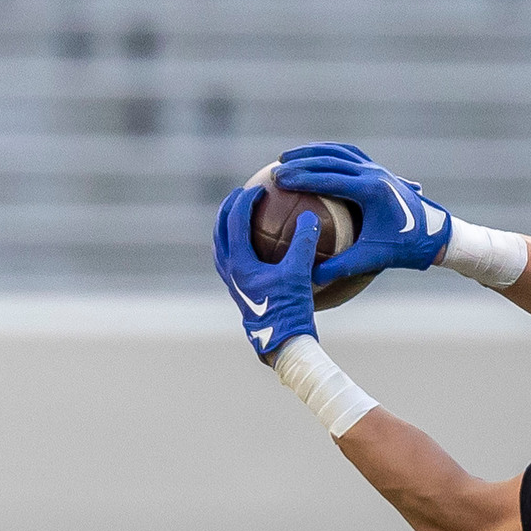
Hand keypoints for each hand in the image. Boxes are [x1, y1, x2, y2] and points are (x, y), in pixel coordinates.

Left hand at [213, 184, 319, 358]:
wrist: (280, 342)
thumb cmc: (290, 309)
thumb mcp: (300, 273)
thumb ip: (304, 242)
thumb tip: (310, 216)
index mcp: (238, 263)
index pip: (235, 221)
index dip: (245, 200)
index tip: (259, 187)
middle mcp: (228, 270)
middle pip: (220, 229)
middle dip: (229, 207)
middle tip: (242, 192)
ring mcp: (230, 280)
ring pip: (221, 244)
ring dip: (228, 224)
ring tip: (240, 212)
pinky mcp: (237, 289)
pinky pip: (231, 258)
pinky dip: (237, 243)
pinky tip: (253, 242)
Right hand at [274, 146, 451, 282]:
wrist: (435, 233)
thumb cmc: (402, 248)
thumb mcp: (370, 259)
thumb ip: (339, 267)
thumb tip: (309, 278)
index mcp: (371, 190)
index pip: (329, 178)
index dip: (301, 177)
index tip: (279, 180)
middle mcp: (374, 173)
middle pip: (330, 159)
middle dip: (300, 162)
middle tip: (276, 170)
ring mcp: (377, 168)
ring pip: (338, 151)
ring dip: (311, 152)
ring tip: (286, 158)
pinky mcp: (378, 169)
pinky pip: (347, 154)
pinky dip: (326, 153)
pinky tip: (311, 160)